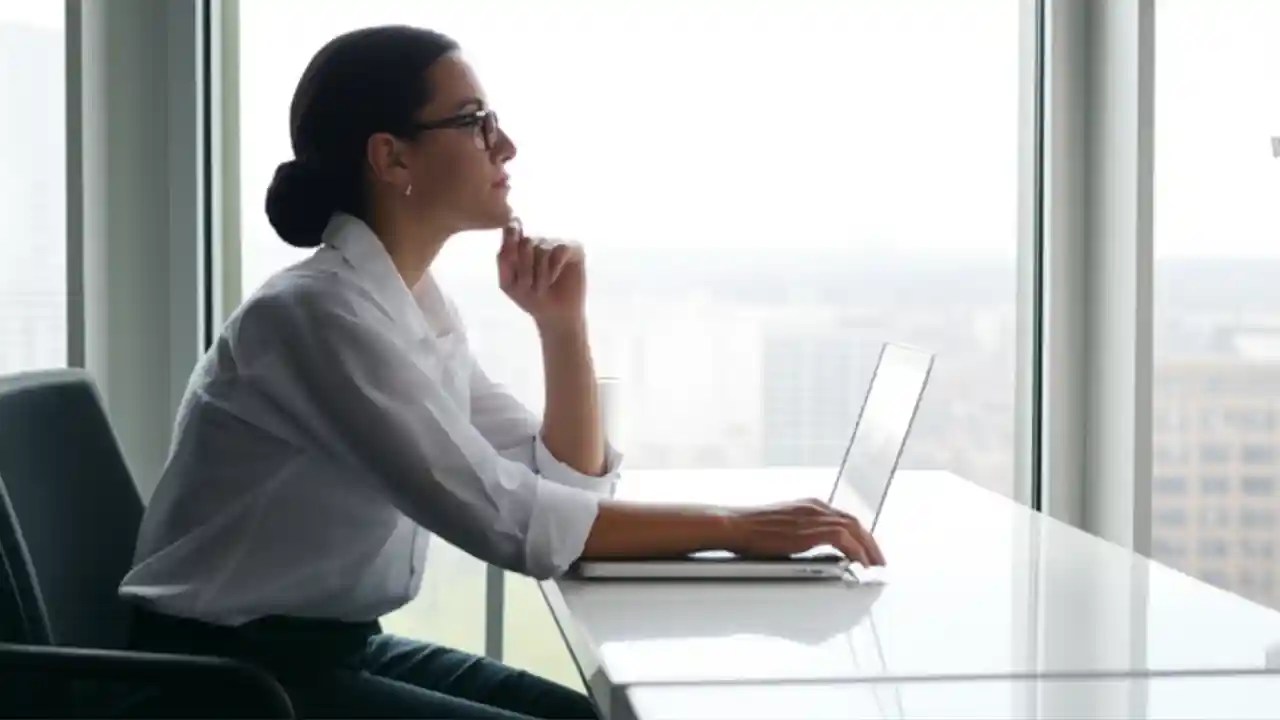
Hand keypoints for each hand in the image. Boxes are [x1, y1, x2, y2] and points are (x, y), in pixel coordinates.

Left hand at [497, 219, 585, 329]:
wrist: (555, 316)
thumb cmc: (530, 299)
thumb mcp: (508, 282)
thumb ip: (504, 258)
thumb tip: (512, 228)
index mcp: (520, 245)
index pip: (511, 231)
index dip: (510, 244)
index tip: (511, 263)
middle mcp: (539, 240)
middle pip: (526, 242)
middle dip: (524, 268)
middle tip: (527, 287)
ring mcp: (557, 243)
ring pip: (542, 249)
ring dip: (539, 273)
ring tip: (540, 289)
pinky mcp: (574, 249)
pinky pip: (560, 251)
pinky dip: (553, 268)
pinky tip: (553, 280)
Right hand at [724, 499, 885, 566]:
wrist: (735, 526)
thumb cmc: (750, 530)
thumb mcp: (781, 528)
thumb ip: (800, 534)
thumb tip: (810, 550)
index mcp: (809, 505)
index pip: (843, 518)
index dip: (859, 534)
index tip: (865, 548)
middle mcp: (816, 507)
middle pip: (854, 522)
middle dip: (869, 542)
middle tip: (877, 560)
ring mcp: (815, 517)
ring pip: (855, 529)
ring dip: (868, 549)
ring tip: (874, 566)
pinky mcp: (812, 530)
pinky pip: (845, 540)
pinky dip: (857, 552)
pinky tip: (861, 564)